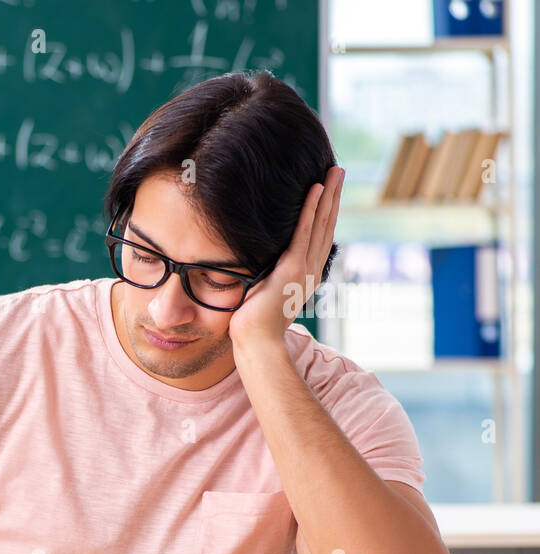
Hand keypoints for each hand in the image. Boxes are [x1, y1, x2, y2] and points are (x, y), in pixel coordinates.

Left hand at [228, 166, 343, 349]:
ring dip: (328, 196)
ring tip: (334, 173)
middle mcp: (312, 269)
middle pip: (327, 225)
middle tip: (339, 171)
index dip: (326, 211)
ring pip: (321, 224)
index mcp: (307, 274)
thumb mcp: (265, 292)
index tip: (330, 190)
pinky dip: (310, 210)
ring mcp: (305, 268)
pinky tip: (315, 190)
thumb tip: (260, 266)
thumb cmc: (255, 322)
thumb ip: (269, 276)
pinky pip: (304, 233)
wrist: (257, 341)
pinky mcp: (293, 268)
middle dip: (334, 196)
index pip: (320, 236)